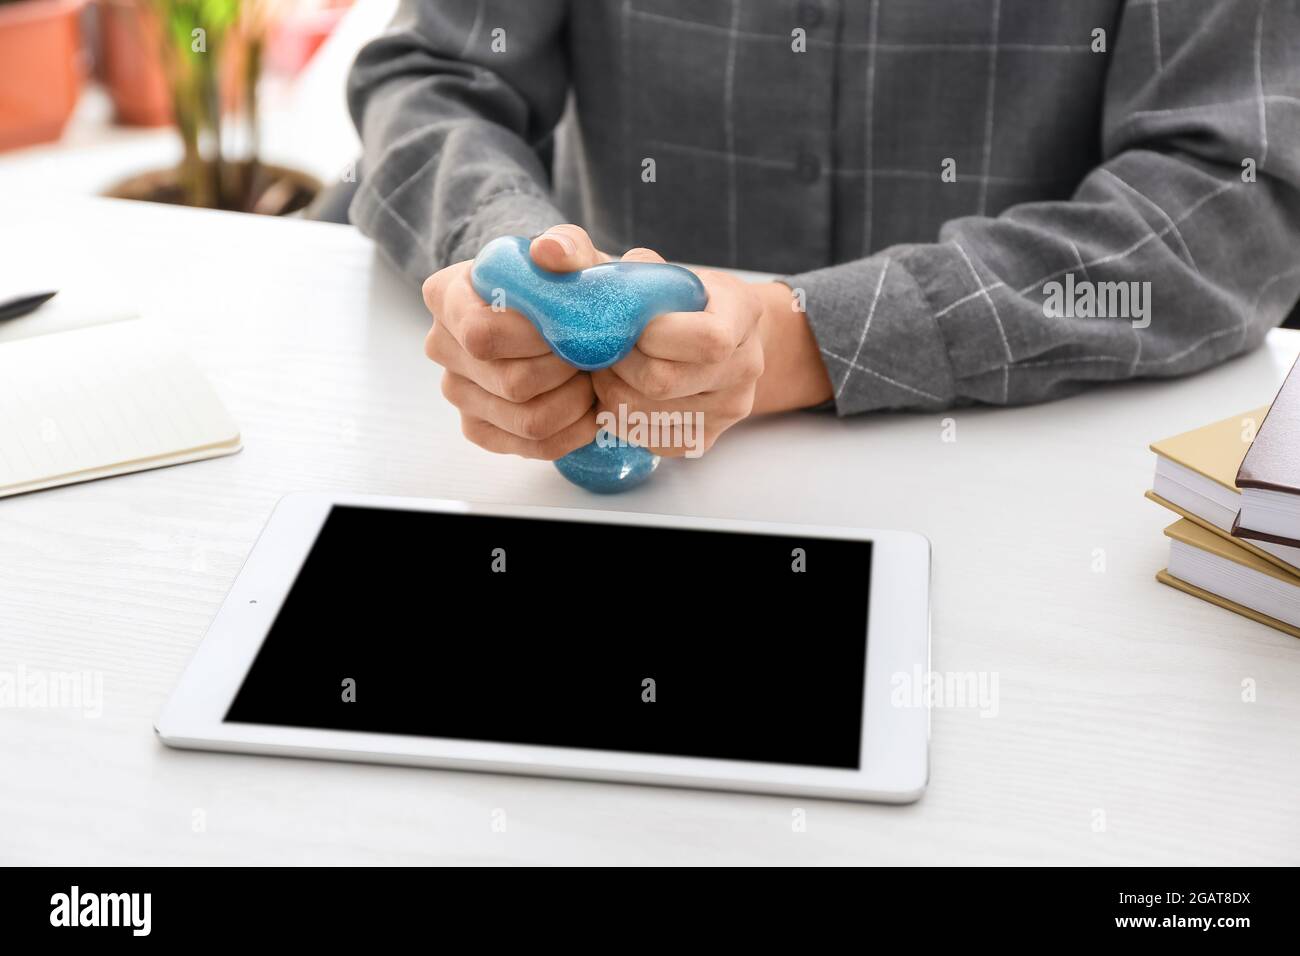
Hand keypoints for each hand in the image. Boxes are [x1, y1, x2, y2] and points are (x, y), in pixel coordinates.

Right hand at [422, 224, 610, 459]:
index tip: (573, 327)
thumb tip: (548, 251)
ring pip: (527, 420)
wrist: (561, 316)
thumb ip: (566, 247)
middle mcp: (441, 345)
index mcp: (446, 294)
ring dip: (576, 403)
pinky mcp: (478, 428)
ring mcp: (457, 391)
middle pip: (512, 382)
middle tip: (594, 355)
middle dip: (567, 371)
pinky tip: (586, 407)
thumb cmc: (560, 284)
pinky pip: (532, 446)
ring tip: (592, 378)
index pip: (483, 335)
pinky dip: (572, 431)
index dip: (538, 339)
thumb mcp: (570, 256)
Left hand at [591, 262, 833, 456]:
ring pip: (648, 415)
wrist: (711, 333)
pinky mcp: (703, 438)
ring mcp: (728, 408)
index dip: (652, 335)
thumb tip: (546, 252)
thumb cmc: (666, 296)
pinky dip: (619, 417)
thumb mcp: (638, 264)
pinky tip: (618, 391)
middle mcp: (746, 365)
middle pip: (666, 382)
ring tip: (605, 368)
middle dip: (618, 365)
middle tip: (600, 349)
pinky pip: (647, 438)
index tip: (624, 323)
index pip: (706, 340)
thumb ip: (589, 251)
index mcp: (742, 313)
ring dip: (611, 392)